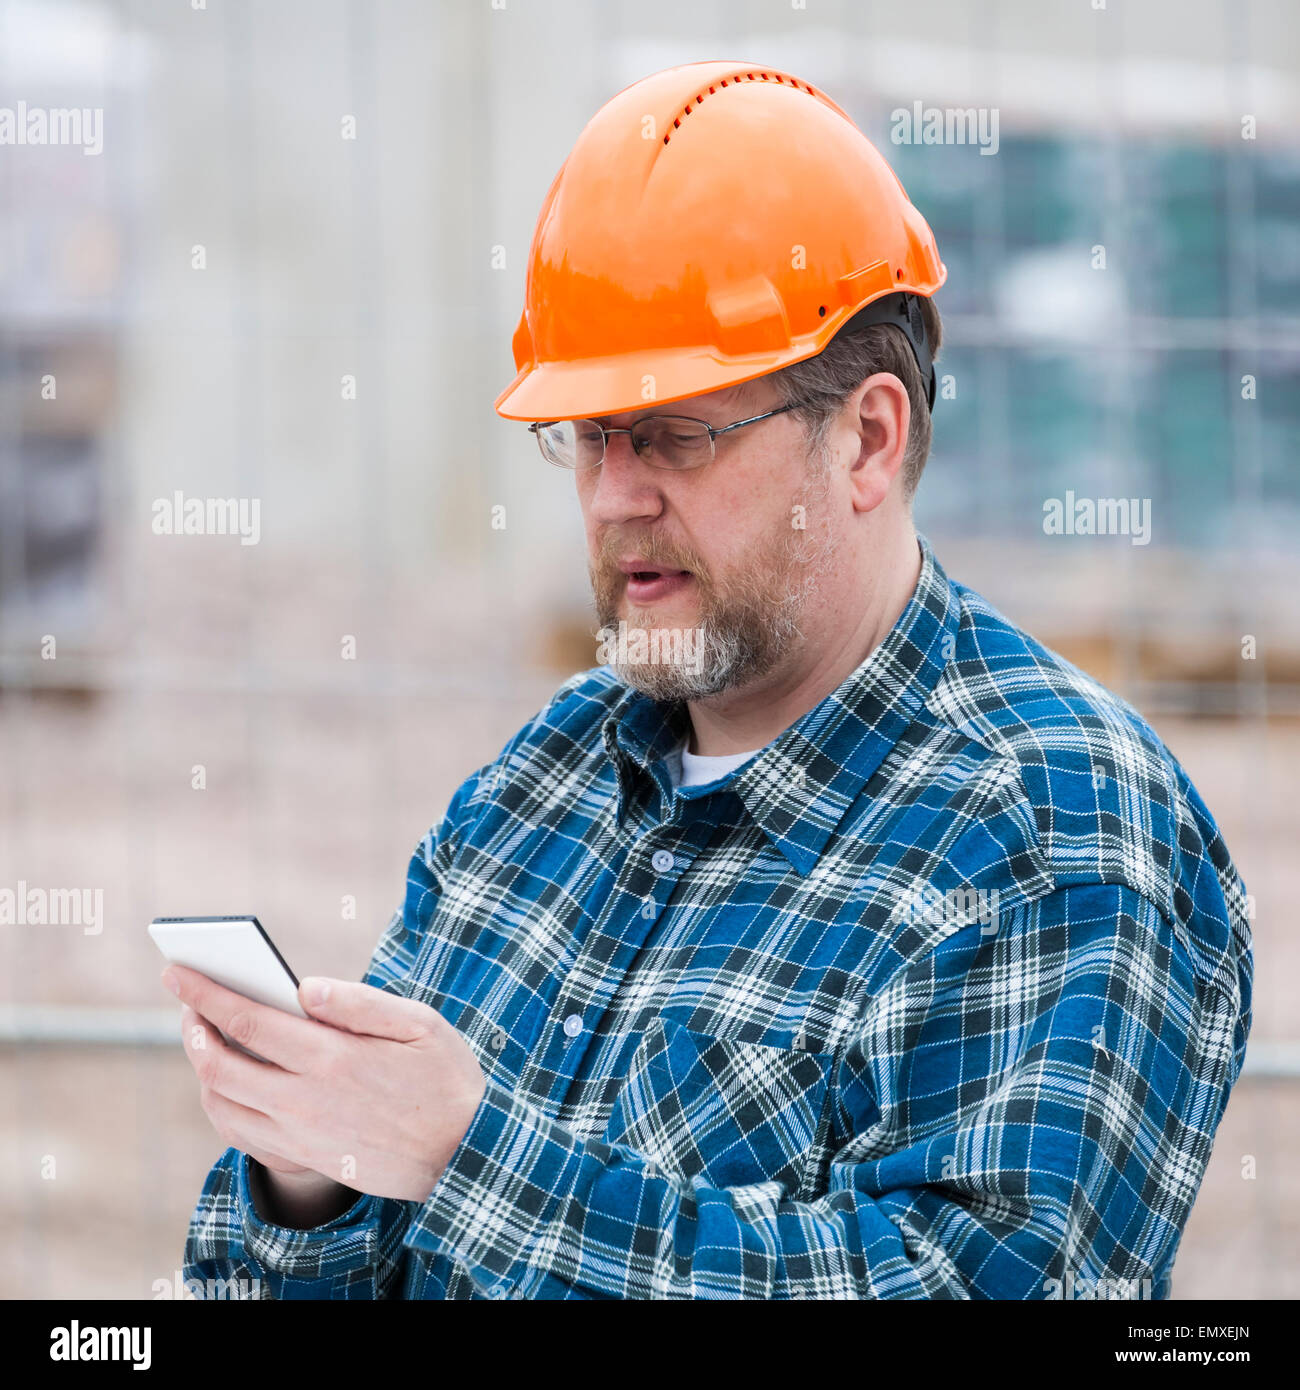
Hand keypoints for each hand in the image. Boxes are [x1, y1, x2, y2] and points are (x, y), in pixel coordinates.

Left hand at [163, 965, 486, 1202]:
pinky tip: (227, 1082)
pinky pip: (240, 1134)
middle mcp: (306, 1100)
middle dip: (193, 1027)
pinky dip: (219, 1103)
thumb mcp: (420, 1025)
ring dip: (201, 1067)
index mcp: (334, 1057)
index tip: (177, 971)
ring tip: (203, 1037)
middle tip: (186, 1000)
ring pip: (222, 1104)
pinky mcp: (305, 1157)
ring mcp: (301, 1135)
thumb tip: (304, 985)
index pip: (248, 1019)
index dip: (205, 993)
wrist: (463, 1154)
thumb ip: (360, 1002)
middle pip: (220, 1065)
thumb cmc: (445, 1078)